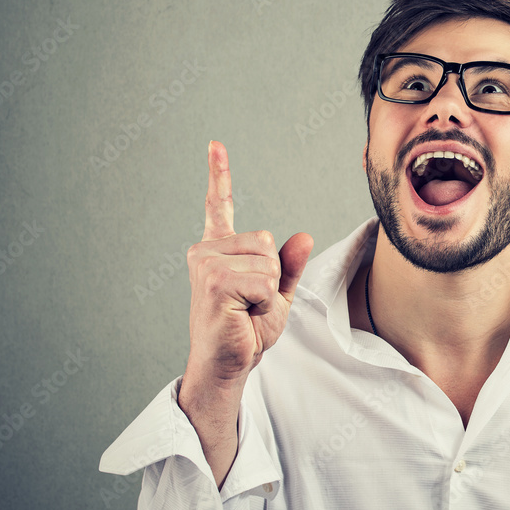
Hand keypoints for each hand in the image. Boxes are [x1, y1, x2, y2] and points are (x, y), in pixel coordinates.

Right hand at [184, 140, 312, 385]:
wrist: (229, 365)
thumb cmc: (246, 331)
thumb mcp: (277, 295)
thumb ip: (288, 266)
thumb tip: (303, 236)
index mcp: (218, 249)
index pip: (218, 205)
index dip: (218, 173)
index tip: (215, 143)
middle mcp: (206, 251)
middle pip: (266, 241)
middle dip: (271, 277)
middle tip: (249, 303)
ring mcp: (206, 264)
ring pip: (268, 262)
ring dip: (268, 293)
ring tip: (244, 310)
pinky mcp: (213, 282)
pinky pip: (265, 282)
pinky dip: (265, 304)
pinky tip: (242, 316)